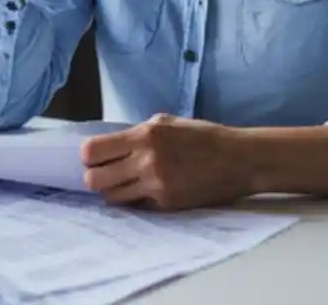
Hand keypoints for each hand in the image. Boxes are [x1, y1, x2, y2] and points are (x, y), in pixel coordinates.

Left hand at [80, 114, 252, 210]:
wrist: (239, 160)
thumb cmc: (205, 137)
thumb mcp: (169, 123)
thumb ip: (138, 133)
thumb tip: (110, 145)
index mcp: (146, 135)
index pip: (92, 151)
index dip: (87, 156)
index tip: (94, 157)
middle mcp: (147, 161)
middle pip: (94, 179)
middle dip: (95, 176)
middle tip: (105, 173)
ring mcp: (156, 186)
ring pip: (112, 197)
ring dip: (113, 190)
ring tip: (125, 182)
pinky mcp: (166, 205)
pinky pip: (136, 205)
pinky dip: (136, 199)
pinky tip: (147, 190)